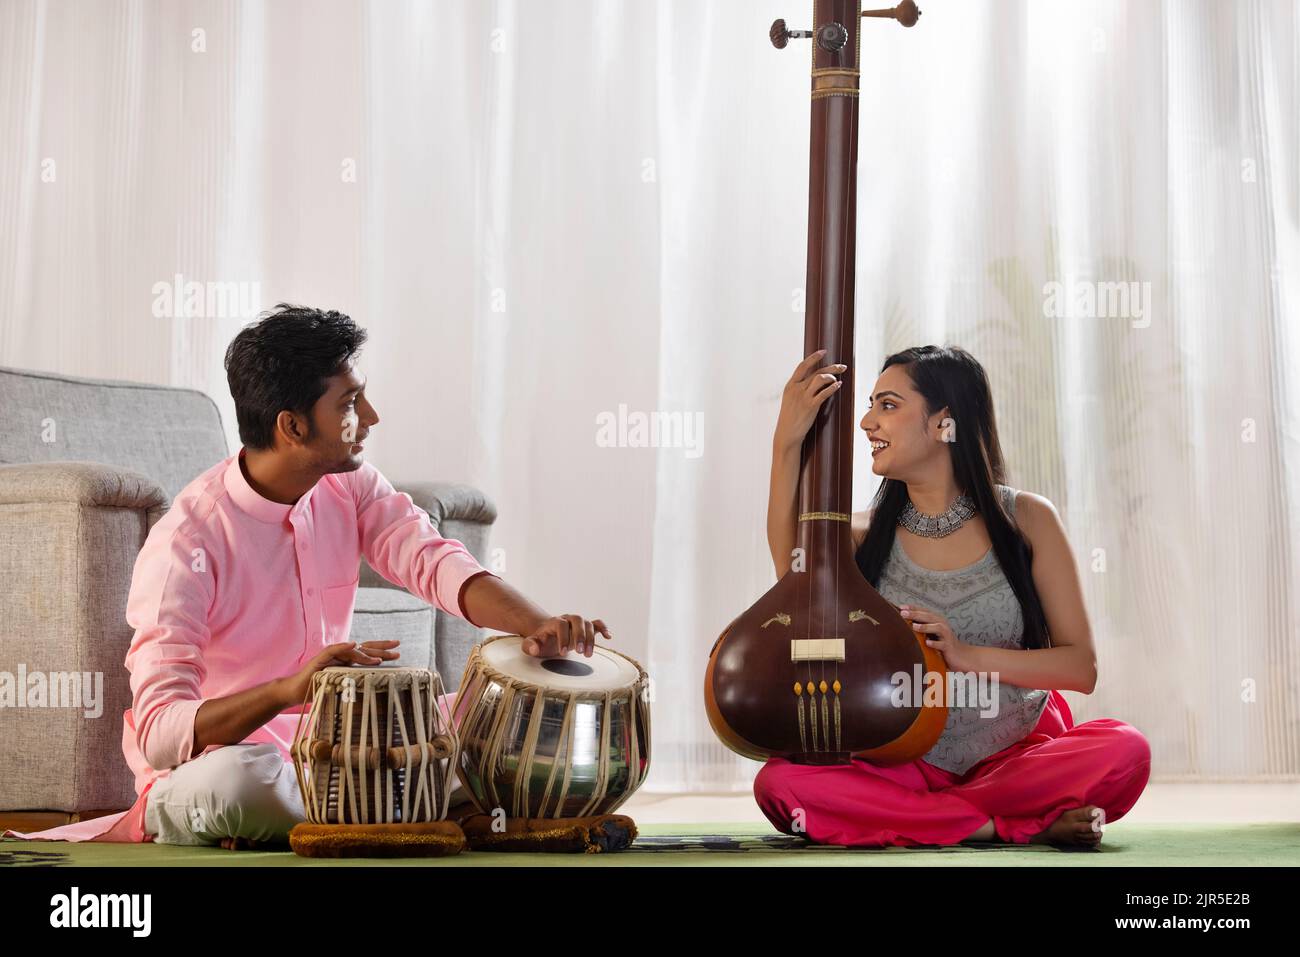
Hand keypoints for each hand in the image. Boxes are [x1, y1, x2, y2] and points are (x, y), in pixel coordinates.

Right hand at [277, 640, 399, 706]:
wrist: (295, 692)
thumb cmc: (317, 690)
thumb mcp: (340, 687)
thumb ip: (354, 683)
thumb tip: (374, 688)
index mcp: (347, 661)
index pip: (367, 653)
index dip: (381, 652)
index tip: (397, 653)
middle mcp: (341, 655)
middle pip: (364, 648)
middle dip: (381, 647)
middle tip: (397, 646)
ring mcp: (330, 656)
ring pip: (351, 650)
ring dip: (366, 653)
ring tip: (379, 659)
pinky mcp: (319, 659)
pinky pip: (333, 650)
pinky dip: (343, 647)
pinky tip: (354, 645)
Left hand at [522, 615, 611, 657]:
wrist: (547, 635)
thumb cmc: (540, 641)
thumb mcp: (531, 644)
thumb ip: (529, 646)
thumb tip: (535, 648)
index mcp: (555, 621)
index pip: (561, 624)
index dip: (563, 637)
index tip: (562, 652)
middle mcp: (568, 619)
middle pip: (578, 619)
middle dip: (580, 635)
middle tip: (580, 652)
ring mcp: (578, 623)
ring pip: (588, 624)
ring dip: (591, 638)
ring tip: (588, 655)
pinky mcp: (585, 628)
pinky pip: (597, 624)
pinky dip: (603, 628)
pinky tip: (608, 636)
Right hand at [773, 349, 845, 452]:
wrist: (787, 433)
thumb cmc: (790, 418)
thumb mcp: (790, 400)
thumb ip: (799, 390)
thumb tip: (812, 382)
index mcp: (790, 386)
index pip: (803, 366)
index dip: (814, 357)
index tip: (824, 351)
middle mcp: (796, 389)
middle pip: (816, 371)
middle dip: (832, 367)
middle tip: (843, 366)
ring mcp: (803, 397)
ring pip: (820, 379)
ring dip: (832, 377)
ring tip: (838, 380)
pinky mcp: (810, 406)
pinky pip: (824, 393)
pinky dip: (833, 387)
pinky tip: (839, 385)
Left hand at [898, 605, 978, 671]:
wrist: (960, 655)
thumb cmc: (942, 643)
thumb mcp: (931, 633)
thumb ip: (921, 627)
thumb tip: (903, 623)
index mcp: (937, 620)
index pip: (924, 611)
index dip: (913, 608)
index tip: (901, 607)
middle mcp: (942, 625)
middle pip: (928, 617)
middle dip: (915, 614)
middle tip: (903, 613)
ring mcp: (946, 635)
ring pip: (937, 628)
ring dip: (925, 627)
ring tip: (914, 626)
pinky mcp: (949, 646)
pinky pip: (942, 644)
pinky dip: (935, 643)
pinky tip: (927, 643)